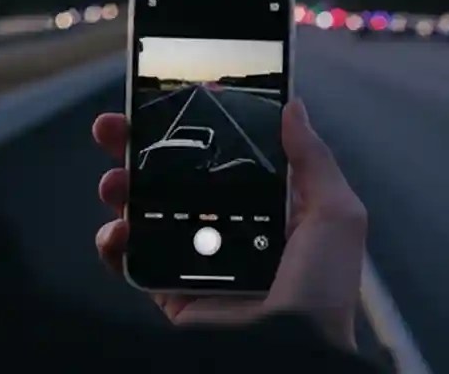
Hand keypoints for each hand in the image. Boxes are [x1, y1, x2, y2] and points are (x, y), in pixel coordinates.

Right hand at [92, 99, 366, 349]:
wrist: (293, 353)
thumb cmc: (324, 290)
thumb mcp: (336, 214)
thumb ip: (312, 158)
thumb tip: (294, 107)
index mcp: (267, 208)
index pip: (222, 156)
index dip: (194, 127)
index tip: (169, 99)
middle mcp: (228, 230)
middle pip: (171, 178)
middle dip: (138, 148)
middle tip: (113, 127)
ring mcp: (196, 262)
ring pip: (144, 214)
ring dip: (121, 190)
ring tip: (112, 181)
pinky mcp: (172, 293)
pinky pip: (133, 263)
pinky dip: (114, 245)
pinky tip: (116, 232)